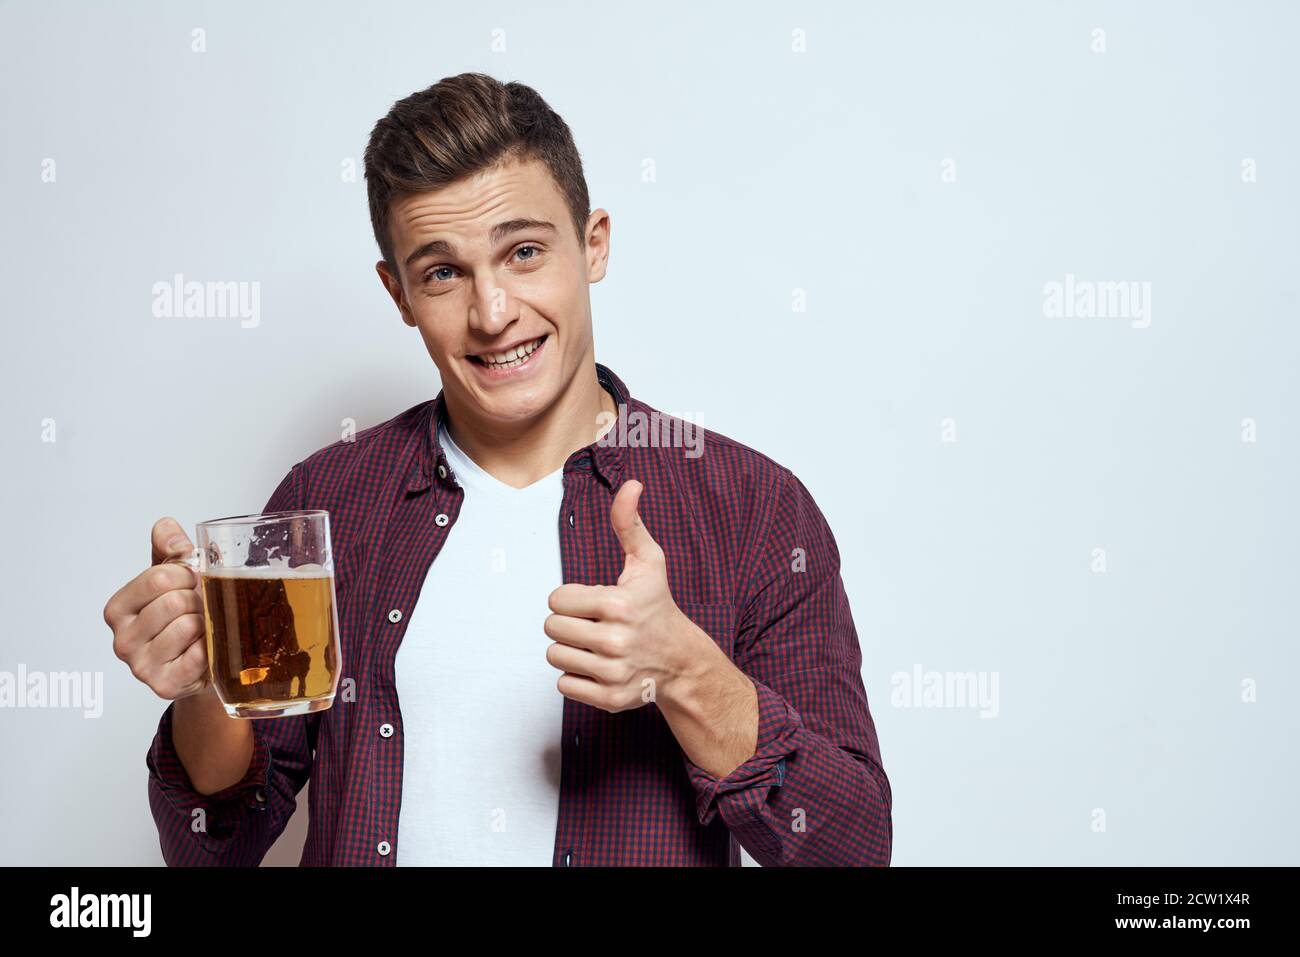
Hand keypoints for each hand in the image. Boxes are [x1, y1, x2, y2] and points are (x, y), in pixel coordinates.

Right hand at [103, 517, 211, 700]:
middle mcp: (122, 640)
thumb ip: (169, 549)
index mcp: (118, 609)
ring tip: (204, 627)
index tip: (193, 580)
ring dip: (208, 622)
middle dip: (199, 598)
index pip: (158, 577)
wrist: (200, 664)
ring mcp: (141, 666)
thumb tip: (167, 526)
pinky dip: (212, 646)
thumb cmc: (184, 616)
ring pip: (188, 626)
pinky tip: (208, 648)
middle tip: (203, 606)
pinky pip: (199, 655)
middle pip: (174, 601)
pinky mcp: (164, 685)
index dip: (187, 574)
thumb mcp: (174, 577)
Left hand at [544, 479, 719, 712]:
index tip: (593, 601)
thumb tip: (631, 484)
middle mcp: (615, 640)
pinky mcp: (609, 699)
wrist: (681, 660)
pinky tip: (598, 666)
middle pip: (551, 628)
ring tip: (595, 644)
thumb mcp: (648, 561)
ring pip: (554, 656)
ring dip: (569, 649)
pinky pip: (564, 684)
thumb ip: (630, 522)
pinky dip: (576, 677)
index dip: (570, 598)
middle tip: (593, 623)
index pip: (555, 599)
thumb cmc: (657, 606)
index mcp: (618, 604)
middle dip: (568, 622)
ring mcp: (612, 672)